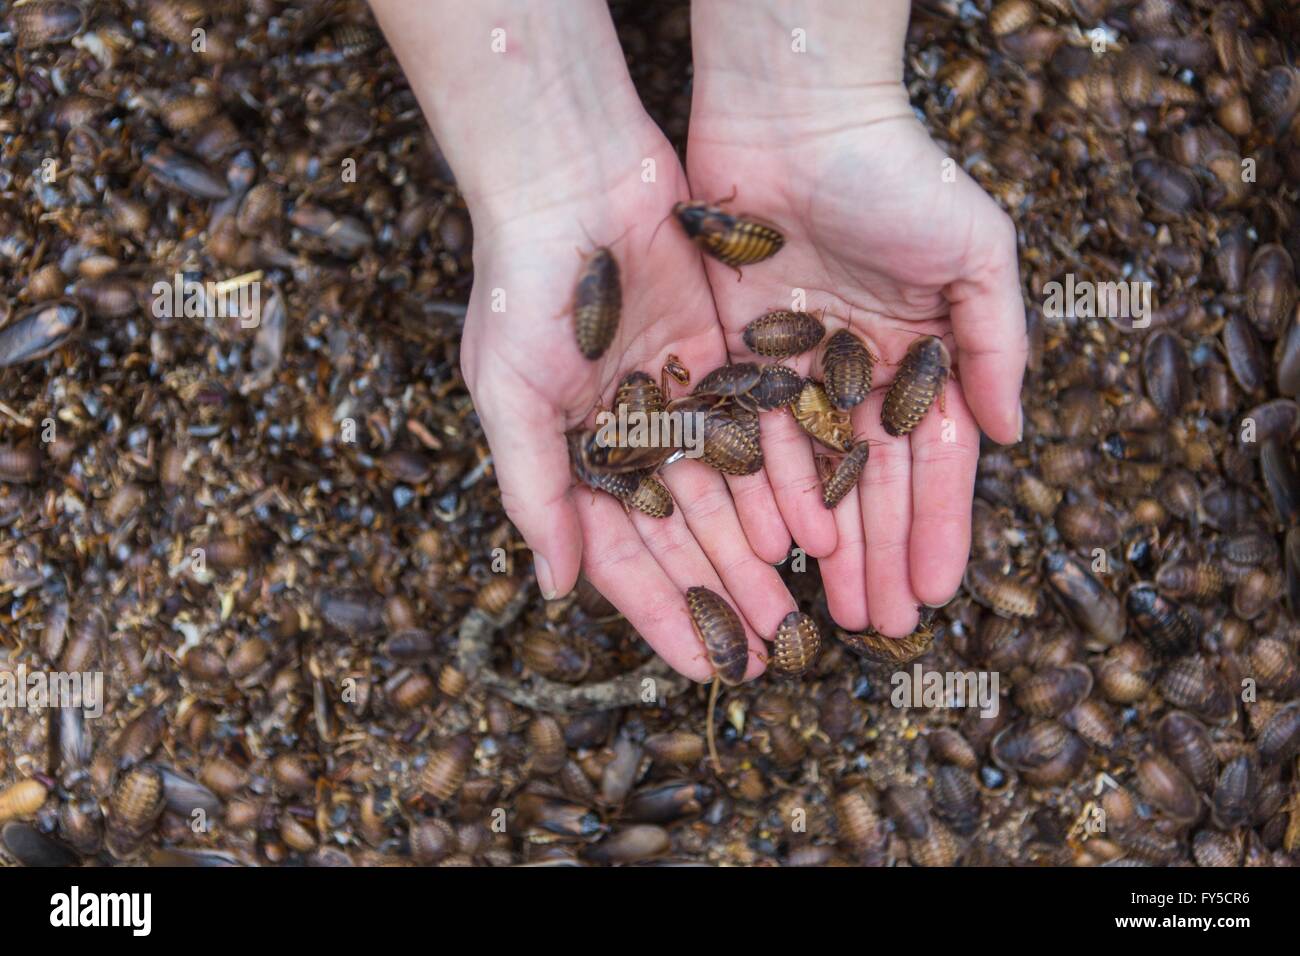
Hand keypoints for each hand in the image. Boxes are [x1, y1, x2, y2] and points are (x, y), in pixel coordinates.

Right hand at [461, 122, 800, 680]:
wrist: (572, 177)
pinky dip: (779, 479)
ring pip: (728, 494)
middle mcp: (629, 439)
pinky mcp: (719, 358)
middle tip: (772, 650)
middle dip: (725, 594)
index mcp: (574, 458)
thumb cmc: (522, 286)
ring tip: (800, 606)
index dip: (664, 614)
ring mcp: (678, 401)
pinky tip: (810, 528)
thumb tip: (552, 588)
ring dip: (759, 551)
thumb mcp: (512, 396)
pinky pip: (757, 433)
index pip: (623, 557)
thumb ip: (534, 491)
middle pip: (685, 536)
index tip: (706, 670)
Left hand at [686, 42, 1025, 635]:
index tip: (936, 593)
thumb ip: (998, 343)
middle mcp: (859, 374)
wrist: (793, 115)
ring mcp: (796, 372)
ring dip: (824, 546)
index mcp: (922, 354)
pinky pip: (754, 441)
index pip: (933, 462)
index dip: (938, 528)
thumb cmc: (896, 175)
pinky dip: (769, 494)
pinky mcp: (736, 359)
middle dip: (879, 557)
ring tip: (827, 611)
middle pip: (872, 485)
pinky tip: (778, 549)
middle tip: (876, 628)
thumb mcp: (975, 252)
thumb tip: (1013, 435)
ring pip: (814, 477)